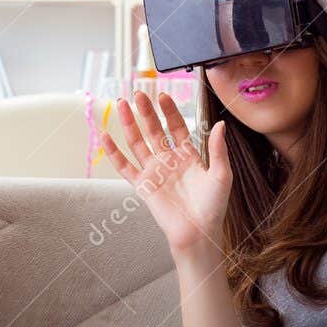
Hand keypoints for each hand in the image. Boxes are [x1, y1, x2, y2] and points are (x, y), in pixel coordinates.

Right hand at [100, 90, 233, 264]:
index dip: (170, 112)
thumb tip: (221, 124)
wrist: (198, 233)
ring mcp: (154, 172)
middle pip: (154, 130)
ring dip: (129, 124)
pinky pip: (124, 166)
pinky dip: (114, 152)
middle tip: (138, 94)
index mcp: (188, 156)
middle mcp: (169, 161)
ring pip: (138, 143)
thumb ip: (218, 149)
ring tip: (122, 105)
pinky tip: (105, 136)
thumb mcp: (221, 175)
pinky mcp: (142, 185)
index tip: (163, 96)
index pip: (177, 127)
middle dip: (146, 112)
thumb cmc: (213, 207)